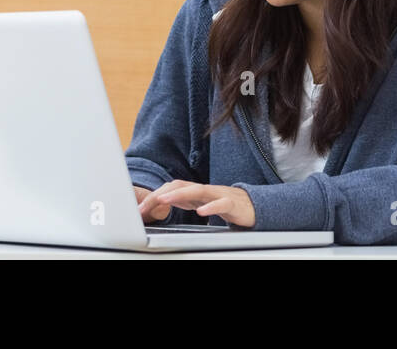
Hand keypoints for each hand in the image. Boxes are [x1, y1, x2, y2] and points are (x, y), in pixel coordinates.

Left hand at [137, 180, 255, 227]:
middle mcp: (206, 190)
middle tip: (146, 203)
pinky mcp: (233, 204)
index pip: (173, 188)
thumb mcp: (200, 203)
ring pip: (199, 191)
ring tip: (165, 199)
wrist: (255, 206)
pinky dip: (211, 207)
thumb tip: (159, 203)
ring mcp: (220, 195)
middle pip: (182, 185)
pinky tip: (201, 212)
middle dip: (162, 193)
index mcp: (196, 191)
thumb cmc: (226, 205)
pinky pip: (222, 204)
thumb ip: (183, 201)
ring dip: (180, 194)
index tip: (141, 207)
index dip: (156, 195)